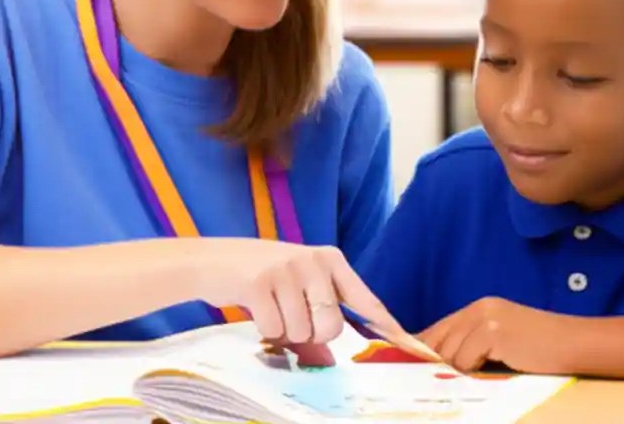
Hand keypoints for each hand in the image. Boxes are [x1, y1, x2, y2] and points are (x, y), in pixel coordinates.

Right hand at [194, 239, 401, 364]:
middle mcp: (313, 261)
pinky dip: (264, 330)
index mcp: (330, 260)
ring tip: (269, 307)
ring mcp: (287, 269)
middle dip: (310, 335)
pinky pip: (275, 330)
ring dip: (284, 332)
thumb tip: (330, 362)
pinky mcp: (260, 282)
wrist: (210, 261)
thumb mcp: (294, 291)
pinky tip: (254, 307)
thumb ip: (317, 320)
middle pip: (332, 328)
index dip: (387, 326)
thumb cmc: (260, 279)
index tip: (413, 348)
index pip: (366, 299)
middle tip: (289, 316)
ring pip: (303, 332)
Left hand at [420, 297, 573, 373]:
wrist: (574, 344)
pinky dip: (475, 371)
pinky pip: (465, 361)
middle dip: (433, 362)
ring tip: (486, 371)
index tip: (408, 364)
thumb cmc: (542, 350)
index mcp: (478, 308)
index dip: (421, 348)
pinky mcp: (491, 331)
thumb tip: (437, 363)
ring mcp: (484, 318)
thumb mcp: (501, 340)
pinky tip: (497, 368)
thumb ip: (472, 344)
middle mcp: (478, 308)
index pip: (437, 329)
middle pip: (437, 340)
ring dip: (461, 369)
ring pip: (449, 354)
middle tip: (433, 378)